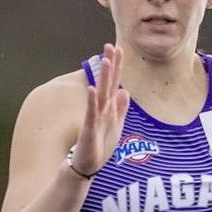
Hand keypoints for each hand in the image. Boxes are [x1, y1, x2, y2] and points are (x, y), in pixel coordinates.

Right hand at [68, 43, 129, 177]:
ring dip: (103, 77)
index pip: (114, 83)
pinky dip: (92, 101)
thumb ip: (120, 109)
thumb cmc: (99, 147)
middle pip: (107, 83)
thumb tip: (125, 91)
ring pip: (100, 94)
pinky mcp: (89, 129)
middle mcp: (100, 109)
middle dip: (110, 65)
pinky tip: (92, 88)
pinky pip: (91, 113)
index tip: (119, 49)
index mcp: (108, 108)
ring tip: (105, 61)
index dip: (117, 67)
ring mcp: (94, 118)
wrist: (86, 166)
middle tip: (110, 46)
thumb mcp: (115, 127)